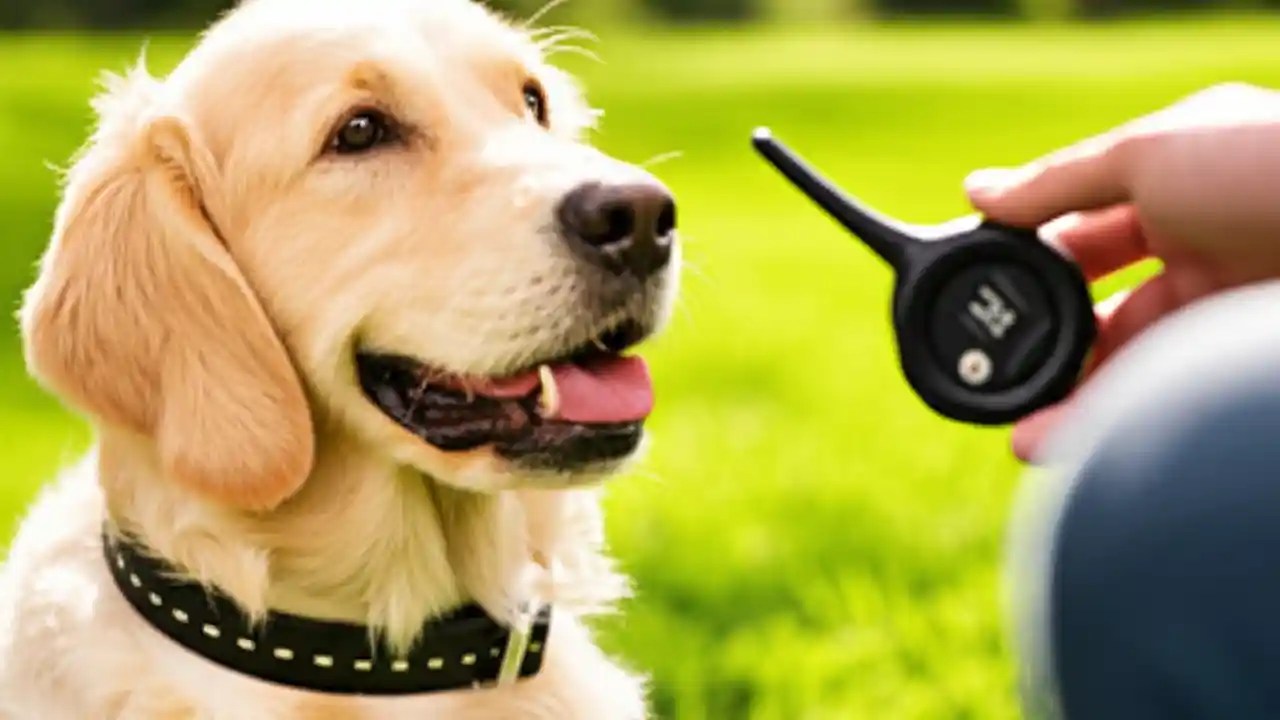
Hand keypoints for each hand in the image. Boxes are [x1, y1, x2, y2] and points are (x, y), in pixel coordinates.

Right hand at [963, 83, 1279, 461]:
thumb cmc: (1269, 166)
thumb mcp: (1146, 154)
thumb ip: (1058, 182)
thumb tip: (978, 191)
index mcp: (1176, 188)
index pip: (1085, 231)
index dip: (1031, 259)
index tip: (980, 294)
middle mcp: (1202, 251)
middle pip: (1101, 309)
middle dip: (1046, 343)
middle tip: (998, 376)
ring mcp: (1226, 316)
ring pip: (1129, 365)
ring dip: (1072, 400)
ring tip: (1025, 436)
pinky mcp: (1236, 368)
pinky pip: (1161, 401)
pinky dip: (1109, 426)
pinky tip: (1060, 443)